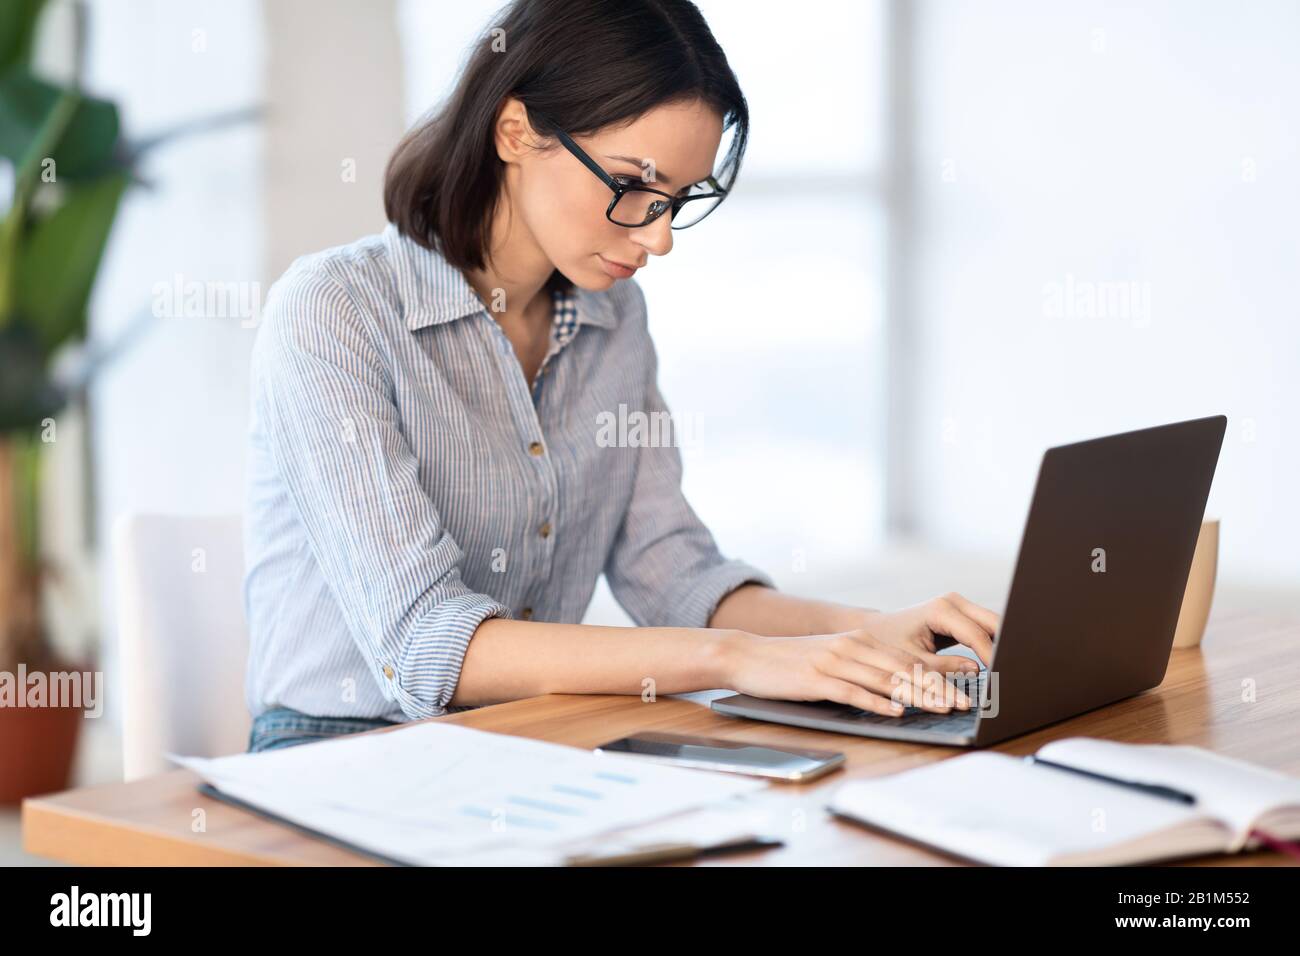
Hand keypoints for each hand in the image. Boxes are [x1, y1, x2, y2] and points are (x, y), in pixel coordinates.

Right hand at [720, 626, 979, 717]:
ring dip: (918, 695)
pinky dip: (878, 702)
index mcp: (859, 640)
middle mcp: (852, 646)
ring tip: (944, 708)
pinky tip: (896, 711)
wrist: (747, 655)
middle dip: (939, 687)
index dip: (939, 673)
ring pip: (885, 680)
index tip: (966, 684)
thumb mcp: (832, 657)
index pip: (907, 659)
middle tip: (966, 702)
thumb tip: (897, 687)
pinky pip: (854, 692)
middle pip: (904, 670)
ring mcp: (835, 661)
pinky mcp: (818, 678)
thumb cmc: (791, 662)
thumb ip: (862, 666)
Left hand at [839, 593, 1000, 668]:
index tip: (1006, 678)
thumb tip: (977, 671)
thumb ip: (944, 669)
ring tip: (1015, 670)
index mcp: (941, 610)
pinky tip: (1002, 664)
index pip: (977, 635)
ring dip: (1003, 644)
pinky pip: (985, 629)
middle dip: (1007, 646)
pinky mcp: (962, 615)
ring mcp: (960, 606)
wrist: (875, 632)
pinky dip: (994, 644)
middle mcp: (954, 602)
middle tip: (1019, 673)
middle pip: (994, 623)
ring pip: (994, 625)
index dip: (994, 656)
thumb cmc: (888, 645)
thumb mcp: (913, 661)